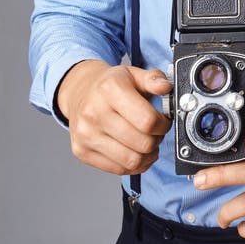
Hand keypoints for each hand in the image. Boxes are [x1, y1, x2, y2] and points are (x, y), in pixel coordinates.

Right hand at [57, 59, 172, 175]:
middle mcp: (94, 112)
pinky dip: (134, 165)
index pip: (148, 120)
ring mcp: (86, 134)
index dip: (164, 124)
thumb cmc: (109, 85)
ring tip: (147, 143)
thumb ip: (153, 79)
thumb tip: (165, 86)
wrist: (79, 92)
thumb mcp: (133, 73)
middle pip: (142, 143)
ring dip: (147, 156)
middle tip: (156, 133)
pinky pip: (118, 170)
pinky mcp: (82, 151)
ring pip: (132, 161)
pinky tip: (135, 152)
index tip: (164, 122)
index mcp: (110, 89)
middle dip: (157, 140)